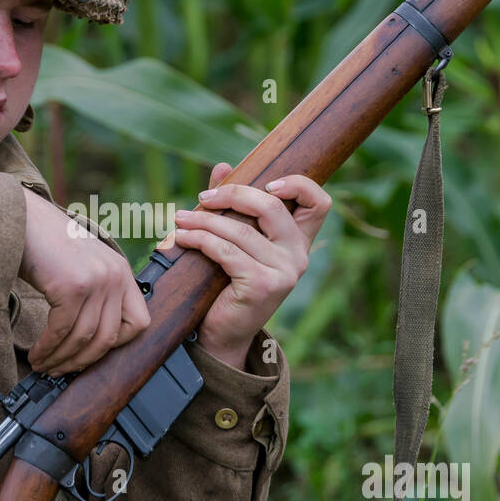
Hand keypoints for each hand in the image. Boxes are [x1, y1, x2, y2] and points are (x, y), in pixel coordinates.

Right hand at [19, 188, 150, 374]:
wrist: (20, 218)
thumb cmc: (45, 245)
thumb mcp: (82, 267)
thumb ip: (94, 295)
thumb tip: (87, 343)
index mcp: (121, 272)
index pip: (138, 323)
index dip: (117, 346)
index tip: (91, 354)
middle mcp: (114, 276)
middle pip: (108, 337)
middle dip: (82, 362)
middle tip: (60, 371)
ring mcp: (95, 280)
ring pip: (83, 338)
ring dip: (60, 358)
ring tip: (43, 365)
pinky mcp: (71, 286)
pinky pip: (61, 331)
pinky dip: (47, 348)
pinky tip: (37, 354)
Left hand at [170, 163, 331, 368]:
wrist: (223, 334)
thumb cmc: (228, 284)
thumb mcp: (236, 242)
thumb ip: (233, 206)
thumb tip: (222, 166)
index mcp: (298, 241)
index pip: (319, 202)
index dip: (299, 185)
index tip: (268, 183)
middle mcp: (298, 256)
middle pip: (272, 206)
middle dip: (232, 195)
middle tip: (202, 198)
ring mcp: (283, 272)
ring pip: (240, 230)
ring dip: (204, 221)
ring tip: (180, 219)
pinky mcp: (262, 285)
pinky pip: (226, 251)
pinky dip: (200, 240)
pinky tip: (182, 238)